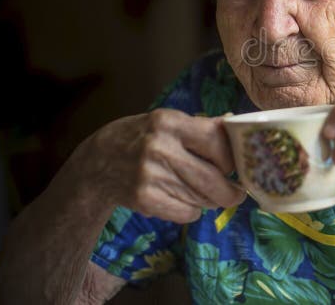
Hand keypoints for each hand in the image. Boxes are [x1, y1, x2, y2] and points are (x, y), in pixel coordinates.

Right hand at [79, 109, 245, 222]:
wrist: (97, 164)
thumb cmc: (142, 138)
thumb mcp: (167, 122)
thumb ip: (202, 126)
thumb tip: (236, 123)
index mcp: (170, 122)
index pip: (216, 140)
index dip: (231, 157)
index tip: (234, 166)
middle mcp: (160, 147)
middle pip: (212, 178)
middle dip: (230, 192)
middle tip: (236, 194)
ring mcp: (150, 175)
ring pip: (201, 198)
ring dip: (210, 201)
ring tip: (204, 194)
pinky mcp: (144, 199)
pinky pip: (186, 213)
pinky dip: (192, 211)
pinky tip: (183, 201)